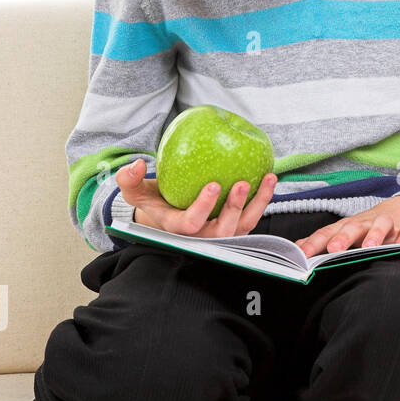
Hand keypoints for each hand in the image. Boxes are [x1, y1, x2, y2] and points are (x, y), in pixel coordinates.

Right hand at [116, 157, 277, 237]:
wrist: (169, 211)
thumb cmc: (154, 200)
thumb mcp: (135, 190)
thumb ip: (128, 179)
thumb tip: (136, 164)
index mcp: (178, 228)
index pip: (191, 224)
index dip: (203, 208)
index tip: (213, 185)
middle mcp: (202, 236)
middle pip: (222, 231)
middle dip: (233, 209)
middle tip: (241, 183)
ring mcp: (221, 234)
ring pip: (244, 226)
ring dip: (257, 204)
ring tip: (267, 179)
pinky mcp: (236, 226)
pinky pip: (253, 217)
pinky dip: (263, 200)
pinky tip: (271, 178)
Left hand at [297, 195, 399, 257]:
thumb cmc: (367, 228)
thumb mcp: (344, 232)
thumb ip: (323, 240)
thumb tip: (297, 247)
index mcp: (347, 227)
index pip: (327, 233)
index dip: (314, 243)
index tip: (302, 255)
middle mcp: (365, 223)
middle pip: (352, 227)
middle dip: (343, 237)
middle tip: (333, 249)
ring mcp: (387, 224)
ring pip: (381, 223)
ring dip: (375, 233)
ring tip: (370, 246)